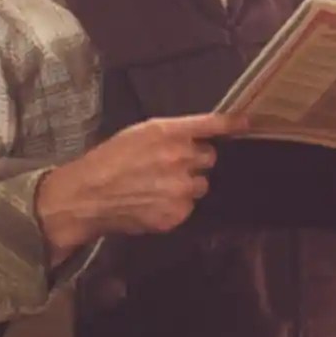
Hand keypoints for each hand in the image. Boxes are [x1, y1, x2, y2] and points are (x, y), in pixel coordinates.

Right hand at [35, 112, 246, 264]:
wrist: (88, 195)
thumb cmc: (108, 160)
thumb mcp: (137, 134)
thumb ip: (169, 134)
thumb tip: (196, 139)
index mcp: (168, 132)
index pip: (211, 125)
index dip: (232, 124)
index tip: (247, 123)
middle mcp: (179, 158)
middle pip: (209, 158)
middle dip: (195, 161)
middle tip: (171, 165)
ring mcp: (180, 188)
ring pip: (201, 185)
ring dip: (187, 184)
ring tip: (159, 186)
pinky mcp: (177, 213)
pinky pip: (188, 207)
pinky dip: (176, 205)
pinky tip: (154, 202)